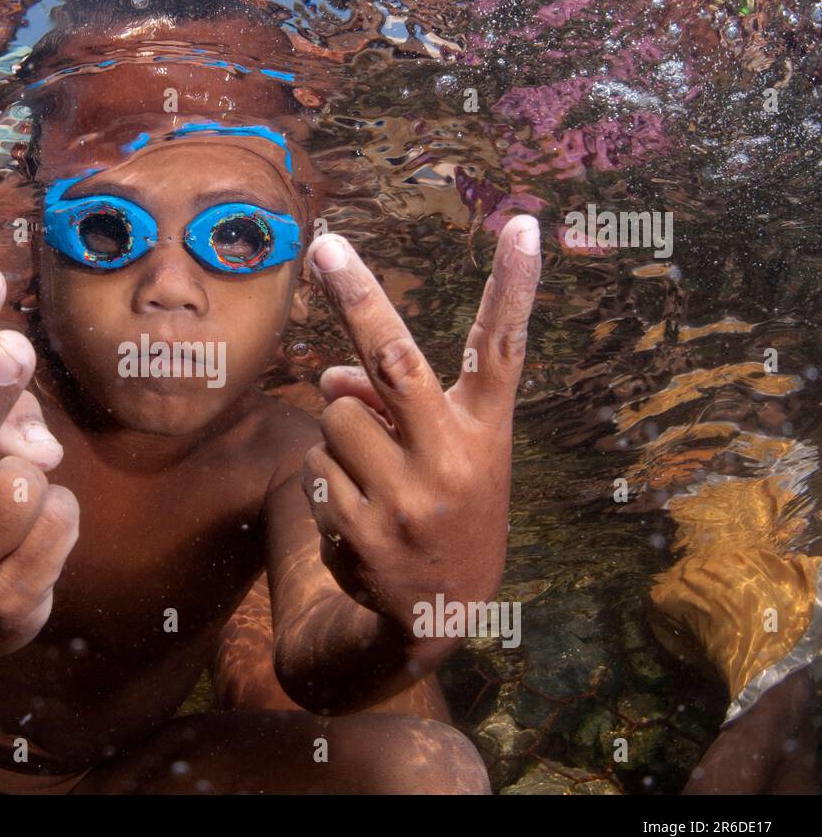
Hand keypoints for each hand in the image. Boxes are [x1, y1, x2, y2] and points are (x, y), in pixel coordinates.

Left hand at [300, 217, 541, 649]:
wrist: (435, 614)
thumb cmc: (443, 506)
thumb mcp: (443, 454)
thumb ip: (396, 404)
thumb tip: (332, 377)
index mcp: (486, 432)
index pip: (503, 349)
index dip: (514, 286)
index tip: (521, 223)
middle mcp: (453, 460)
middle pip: (395, 360)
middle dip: (356, 297)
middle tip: (323, 246)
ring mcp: (407, 500)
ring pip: (335, 418)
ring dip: (340, 436)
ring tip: (374, 477)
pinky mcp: (362, 533)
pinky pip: (315, 470)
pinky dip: (326, 481)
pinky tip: (358, 518)